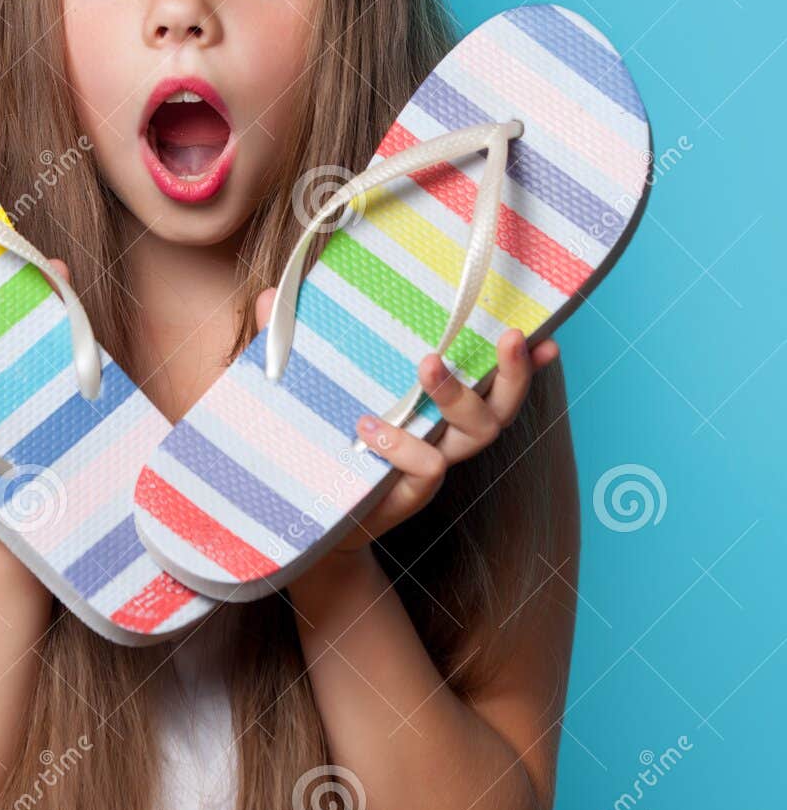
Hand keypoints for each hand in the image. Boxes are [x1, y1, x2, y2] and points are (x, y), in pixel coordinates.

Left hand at [254, 289, 558, 550]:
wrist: (300, 513)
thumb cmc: (312, 440)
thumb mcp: (299, 384)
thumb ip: (285, 341)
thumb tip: (263, 295)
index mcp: (434, 404)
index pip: (491, 378)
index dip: (525, 360)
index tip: (546, 331)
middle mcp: (443, 435)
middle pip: (502, 406)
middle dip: (513, 371)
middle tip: (510, 335)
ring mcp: (427, 464)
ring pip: (474, 436)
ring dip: (457, 395)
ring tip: (427, 364)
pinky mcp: (405, 495)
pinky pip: (427, 469)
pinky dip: (404, 446)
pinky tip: (367, 428)